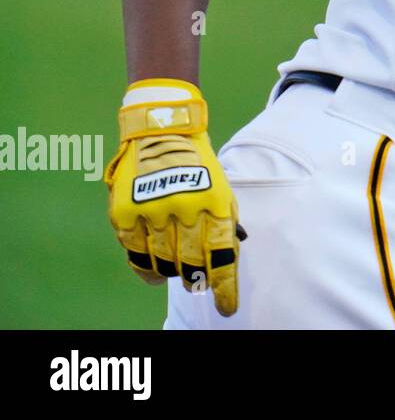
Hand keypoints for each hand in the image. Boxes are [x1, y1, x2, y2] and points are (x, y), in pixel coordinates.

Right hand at [105, 79, 240, 315]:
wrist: (161, 129)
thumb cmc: (199, 164)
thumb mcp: (221, 187)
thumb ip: (224, 222)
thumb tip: (227, 261)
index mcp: (213, 200)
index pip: (221, 254)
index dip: (225, 286)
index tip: (227, 307)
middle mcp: (182, 207)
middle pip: (191, 264)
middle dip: (197, 280)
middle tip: (199, 284)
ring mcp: (151, 210)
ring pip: (162, 263)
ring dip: (172, 271)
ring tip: (178, 266)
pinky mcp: (124, 213)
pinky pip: (134, 254)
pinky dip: (146, 266)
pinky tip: (154, 268)